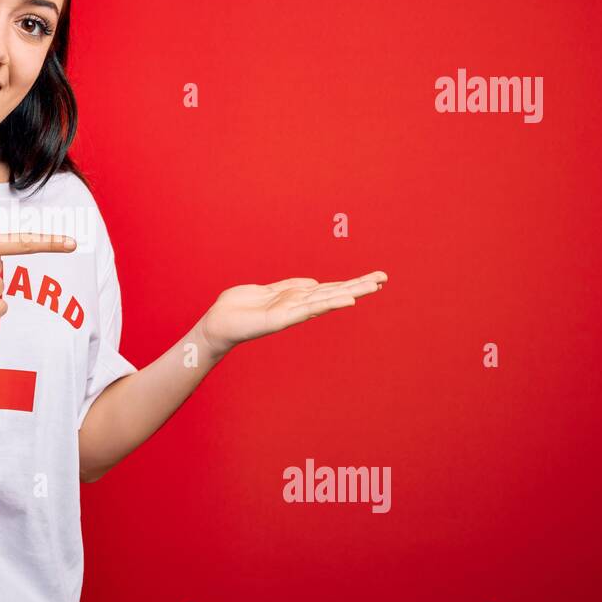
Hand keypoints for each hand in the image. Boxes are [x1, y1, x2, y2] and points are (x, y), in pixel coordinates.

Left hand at [198, 270, 387, 357]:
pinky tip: (346, 299)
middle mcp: (297, 305)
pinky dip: (328, 302)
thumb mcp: (268, 290)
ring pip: (326, 299)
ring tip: (373, 287)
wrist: (217, 324)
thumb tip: (314, 283)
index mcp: (296, 297)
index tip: (375, 277)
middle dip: (359, 285)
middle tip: (385, 278)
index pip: (329, 288)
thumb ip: (291, 287)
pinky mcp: (281, 318)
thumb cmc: (239, 308)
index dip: (351, 282)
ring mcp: (291, 312)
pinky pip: (308, 308)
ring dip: (350, 292)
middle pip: (334, 292)